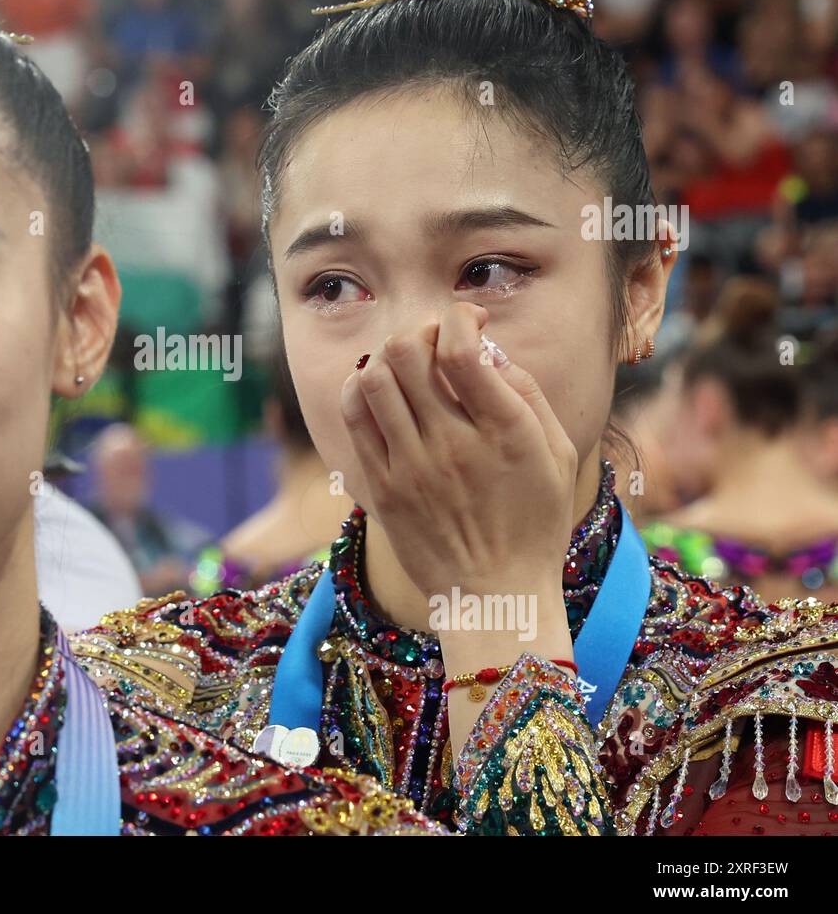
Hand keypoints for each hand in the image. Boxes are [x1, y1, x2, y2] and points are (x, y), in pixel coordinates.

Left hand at [339, 302, 578, 607]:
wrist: (495, 595)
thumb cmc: (534, 521)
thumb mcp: (558, 453)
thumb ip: (527, 392)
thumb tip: (487, 347)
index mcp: (505, 432)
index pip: (462, 349)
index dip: (459, 318)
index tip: (469, 322)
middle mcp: (453, 446)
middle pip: (409, 353)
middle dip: (421, 330)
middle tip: (434, 341)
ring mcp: (411, 467)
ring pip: (375, 378)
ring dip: (388, 355)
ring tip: (405, 364)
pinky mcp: (382, 487)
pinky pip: (355, 417)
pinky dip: (360, 388)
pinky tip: (378, 389)